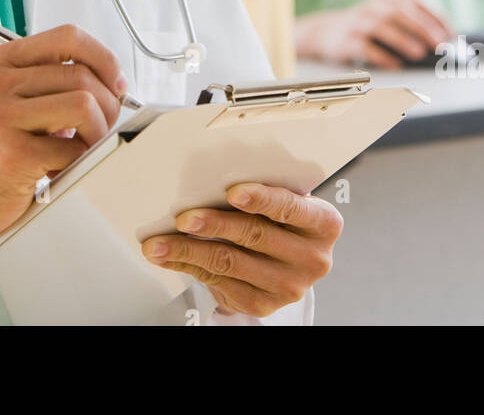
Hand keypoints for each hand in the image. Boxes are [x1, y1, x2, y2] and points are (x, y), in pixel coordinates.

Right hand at [0, 25, 127, 266]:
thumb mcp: (14, 99)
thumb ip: (53, 82)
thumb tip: (112, 82)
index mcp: (2, 62)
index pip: (68, 38)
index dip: (103, 58)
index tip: (116, 83)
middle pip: (81, 75)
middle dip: (107, 105)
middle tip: (100, 128)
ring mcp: (0, 117)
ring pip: (83, 105)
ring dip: (97, 132)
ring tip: (82, 147)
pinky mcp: (11, 154)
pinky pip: (73, 149)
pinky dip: (79, 161)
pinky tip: (60, 167)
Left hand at [141, 182, 341, 317]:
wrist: (291, 262)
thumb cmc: (284, 221)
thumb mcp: (288, 202)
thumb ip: (265, 192)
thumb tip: (212, 178)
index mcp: (323, 224)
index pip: (290, 207)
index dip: (261, 198)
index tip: (233, 191)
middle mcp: (312, 258)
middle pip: (254, 236)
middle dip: (213, 225)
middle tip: (183, 218)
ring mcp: (289, 286)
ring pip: (230, 262)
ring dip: (188, 251)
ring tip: (160, 243)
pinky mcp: (263, 305)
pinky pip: (219, 283)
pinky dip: (189, 267)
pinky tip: (171, 258)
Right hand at [294, 0, 454, 66]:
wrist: (324, 32)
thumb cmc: (364, 28)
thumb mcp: (385, 19)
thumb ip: (410, 26)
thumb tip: (441, 45)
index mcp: (387, 0)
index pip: (415, 3)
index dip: (434, 17)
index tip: (450, 34)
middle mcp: (373, 8)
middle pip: (400, 13)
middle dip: (423, 28)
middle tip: (440, 44)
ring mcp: (358, 23)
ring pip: (382, 27)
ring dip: (403, 40)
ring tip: (419, 53)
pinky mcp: (346, 40)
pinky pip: (365, 47)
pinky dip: (381, 56)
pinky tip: (395, 66)